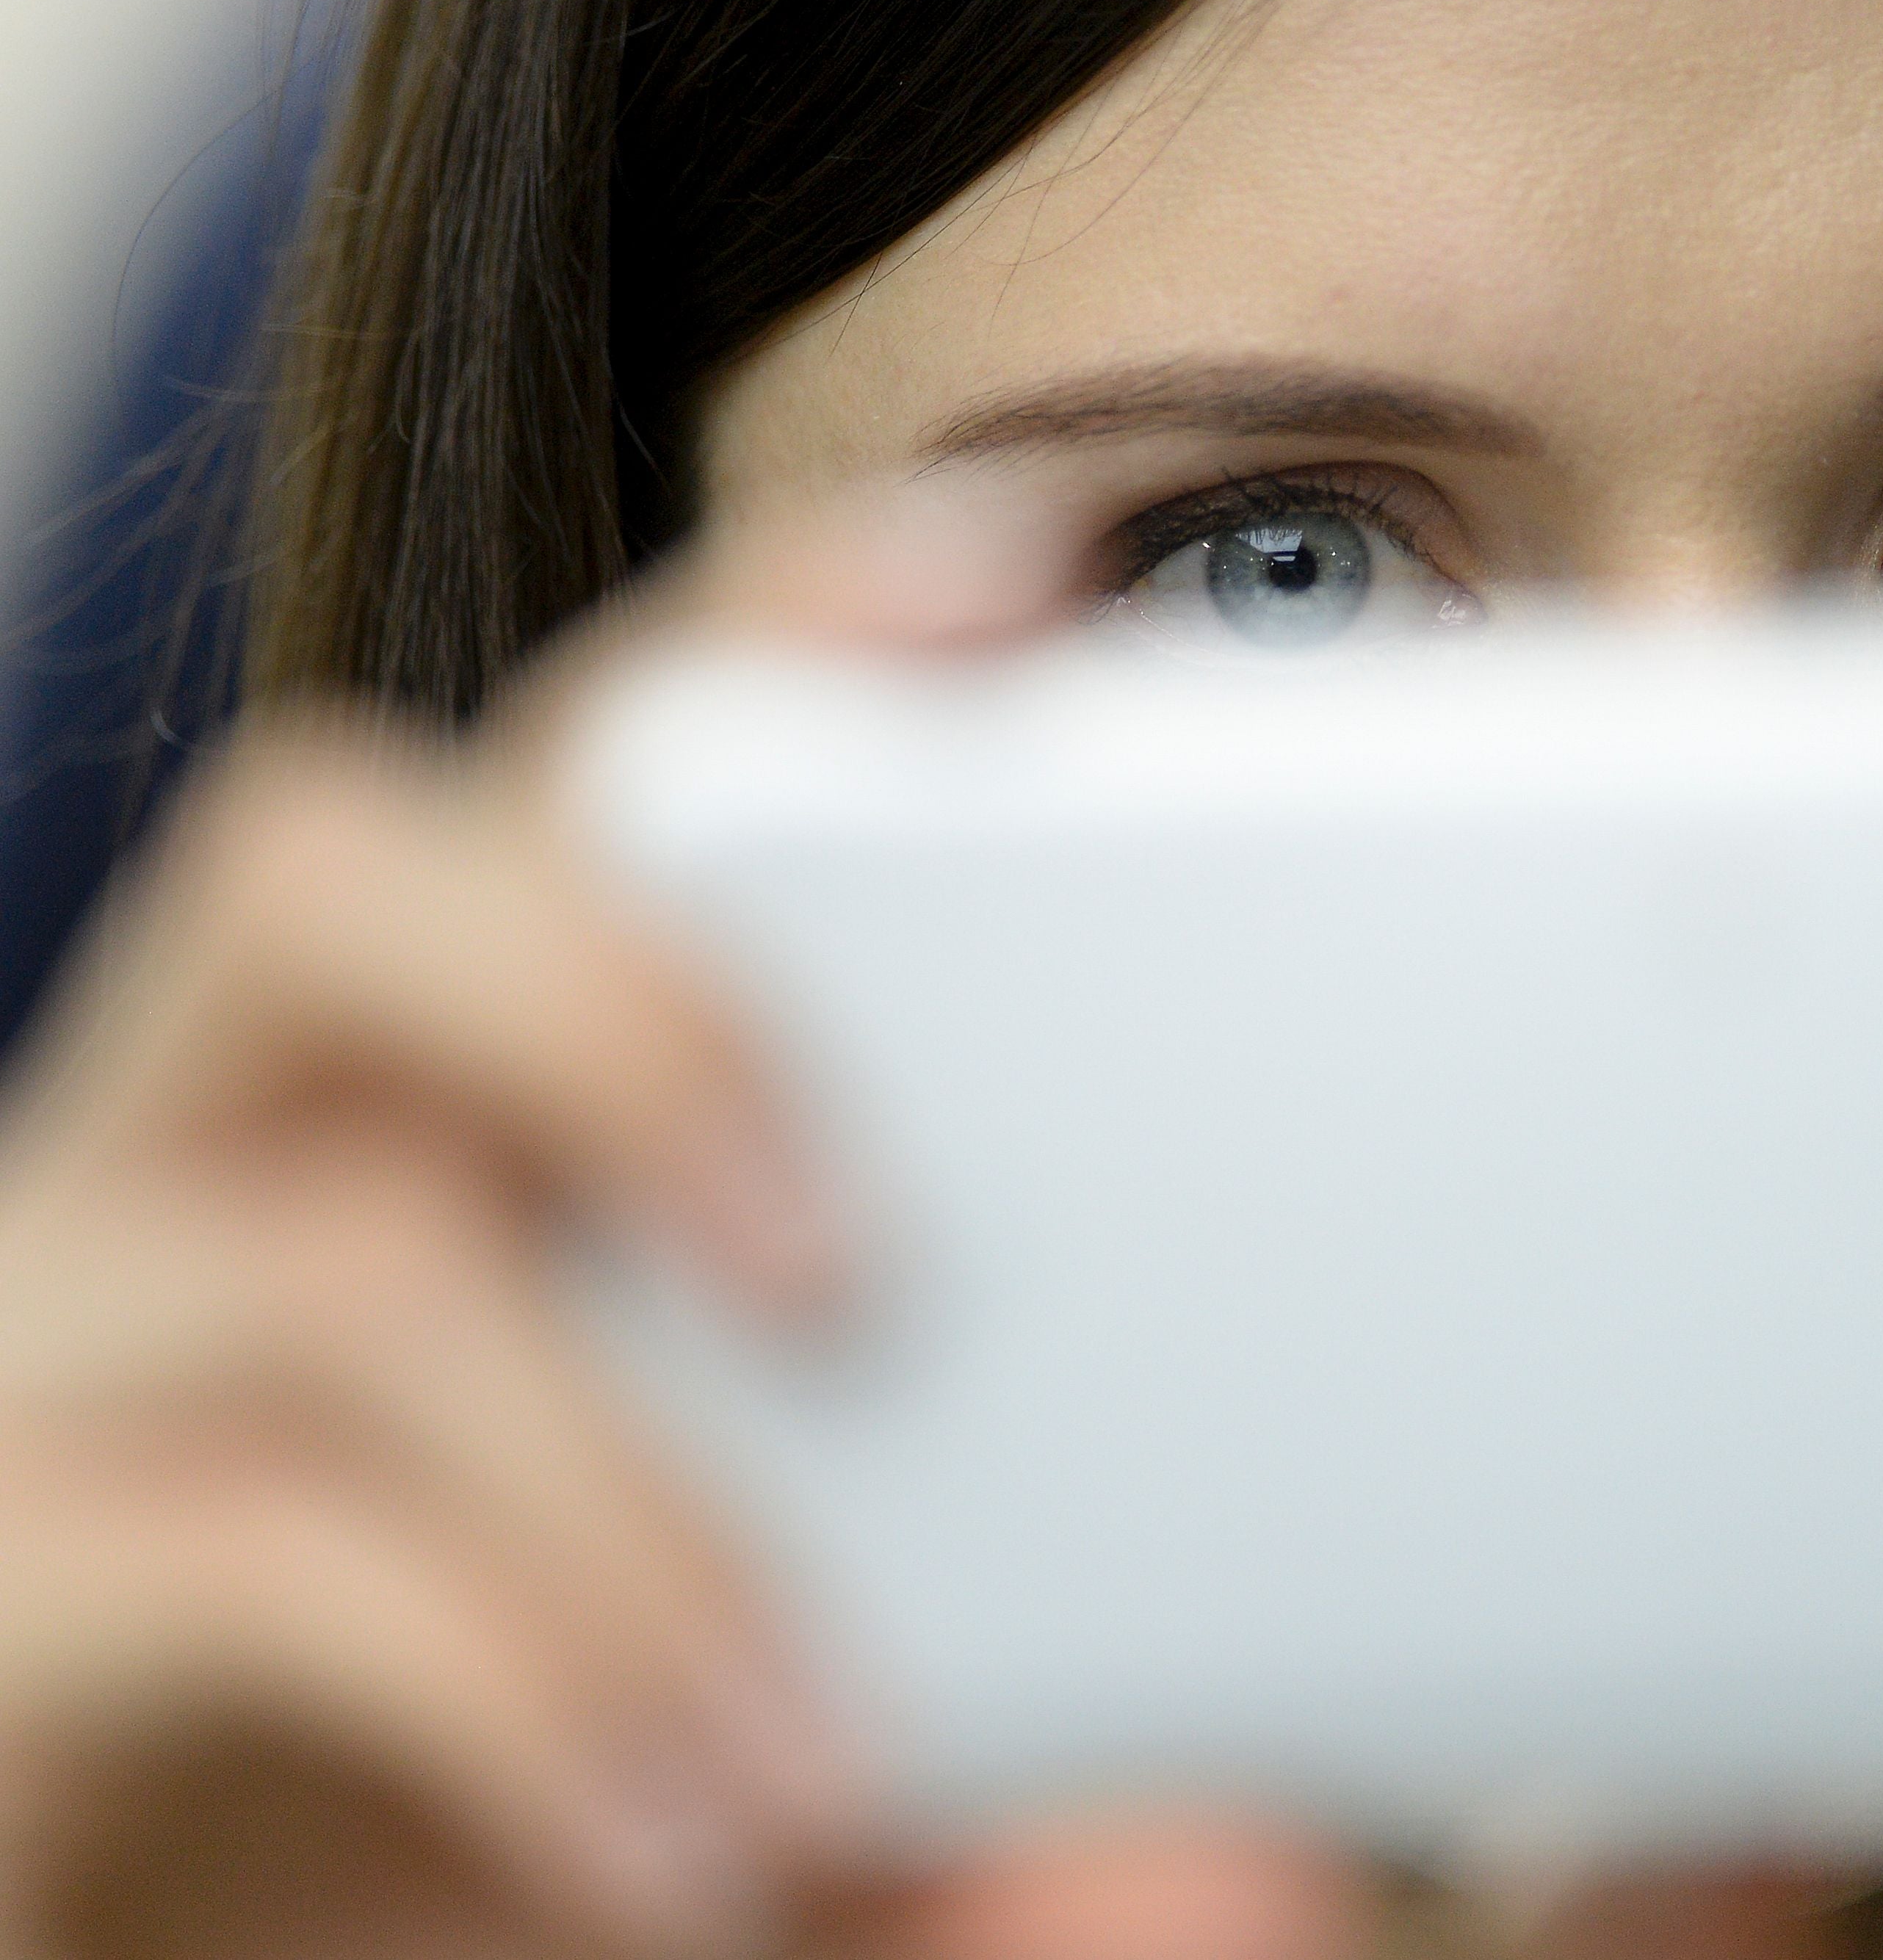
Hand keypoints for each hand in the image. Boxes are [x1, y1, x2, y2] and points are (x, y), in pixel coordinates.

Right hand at [0, 495, 1065, 1959]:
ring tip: (831, 1749)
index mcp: (431, 1078)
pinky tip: (677, 1846)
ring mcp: (63, 1338)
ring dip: (637, 1503)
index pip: (588, 756)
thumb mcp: (767, 1689)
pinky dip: (514, 1687)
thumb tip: (1245, 1847)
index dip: (779, 620)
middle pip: (355, 865)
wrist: (162, 1949)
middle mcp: (216, 1141)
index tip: (1026, 578)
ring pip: (348, 1251)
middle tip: (867, 1264)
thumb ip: (992, 1716)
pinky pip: (242, 1543)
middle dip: (638, 999)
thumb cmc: (472, 1777)